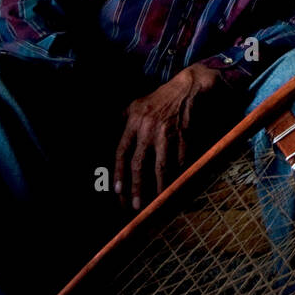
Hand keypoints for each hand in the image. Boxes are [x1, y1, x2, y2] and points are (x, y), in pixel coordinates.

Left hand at [113, 63, 226, 210]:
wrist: (187, 87)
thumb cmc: (159, 99)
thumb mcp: (134, 105)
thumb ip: (122, 123)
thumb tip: (107, 141)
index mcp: (133, 121)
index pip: (122, 151)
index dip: (119, 173)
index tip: (117, 191)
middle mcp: (148, 128)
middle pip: (139, 163)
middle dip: (136, 187)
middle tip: (135, 206)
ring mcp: (168, 133)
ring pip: (161, 166)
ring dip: (158, 187)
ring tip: (155, 203)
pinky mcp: (185, 136)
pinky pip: (180, 161)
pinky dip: (177, 176)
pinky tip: (174, 188)